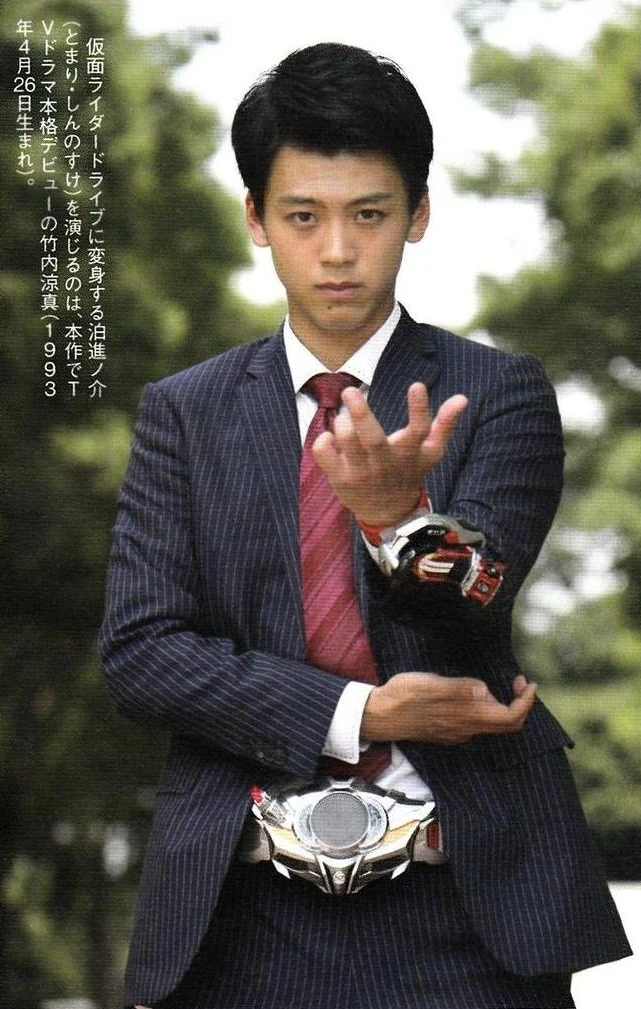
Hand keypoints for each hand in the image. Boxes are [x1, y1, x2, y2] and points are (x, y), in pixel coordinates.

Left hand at [312, 383, 467, 525]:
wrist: (388, 512)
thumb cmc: (409, 472)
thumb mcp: (430, 452)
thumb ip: (445, 424)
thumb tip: (462, 398)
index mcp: (409, 453)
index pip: (419, 430)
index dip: (419, 408)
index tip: (417, 385)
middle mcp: (385, 463)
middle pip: (372, 437)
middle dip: (361, 412)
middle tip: (350, 390)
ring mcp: (361, 472)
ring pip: (346, 439)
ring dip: (342, 421)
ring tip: (346, 416)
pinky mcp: (339, 478)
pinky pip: (324, 453)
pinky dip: (324, 439)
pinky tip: (332, 437)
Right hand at [361, 673, 536, 744]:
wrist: (378, 716)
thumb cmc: (403, 697)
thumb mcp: (432, 685)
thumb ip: (460, 689)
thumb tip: (485, 690)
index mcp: (466, 717)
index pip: (510, 717)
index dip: (525, 702)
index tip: (528, 683)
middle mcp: (465, 730)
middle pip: (505, 725)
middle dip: (518, 703)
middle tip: (516, 682)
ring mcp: (456, 733)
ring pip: (490, 724)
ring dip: (501, 705)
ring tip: (498, 684)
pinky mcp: (446, 731)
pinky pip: (475, 723)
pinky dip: (485, 709)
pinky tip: (474, 694)